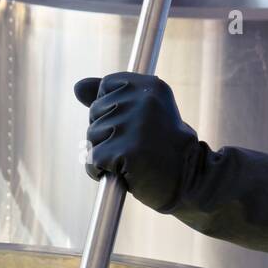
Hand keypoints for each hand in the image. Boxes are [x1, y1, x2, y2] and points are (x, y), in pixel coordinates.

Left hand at [74, 72, 202, 212]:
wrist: (189, 181)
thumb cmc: (162, 148)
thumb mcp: (142, 114)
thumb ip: (111, 98)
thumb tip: (77, 86)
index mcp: (151, 86)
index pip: (105, 86)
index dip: (112, 109)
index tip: (137, 124)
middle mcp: (144, 100)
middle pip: (95, 112)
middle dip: (107, 133)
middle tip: (137, 145)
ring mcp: (135, 125)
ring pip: (92, 137)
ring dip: (105, 154)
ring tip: (133, 159)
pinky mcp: (127, 151)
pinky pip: (93, 160)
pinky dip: (100, 171)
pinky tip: (124, 173)